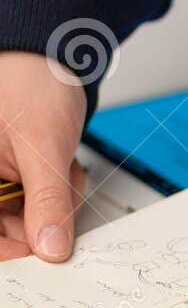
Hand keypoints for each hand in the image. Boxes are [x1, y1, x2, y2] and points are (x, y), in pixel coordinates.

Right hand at [0, 51, 86, 261]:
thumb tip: (50, 248)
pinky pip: (35, 199)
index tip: (40, 252)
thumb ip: (48, 201)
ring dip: (53, 199)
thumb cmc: (32, 82)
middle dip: (40, 213)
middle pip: (4, 224)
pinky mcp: (13, 173)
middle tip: (62, 191)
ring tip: (61, 167)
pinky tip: (60, 164)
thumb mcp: (44, 148)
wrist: (51, 55)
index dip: (8, 247)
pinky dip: (55, 189)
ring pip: (24, 214)